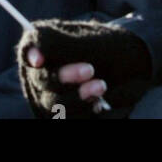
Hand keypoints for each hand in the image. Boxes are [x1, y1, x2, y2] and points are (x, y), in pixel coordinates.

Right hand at [16, 19, 152, 119]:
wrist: (135, 70)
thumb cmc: (110, 47)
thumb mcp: (88, 40)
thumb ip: (59, 44)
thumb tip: (33, 52)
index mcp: (45, 44)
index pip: (27, 49)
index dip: (30, 54)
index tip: (39, 60)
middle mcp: (44, 71)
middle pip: (40, 80)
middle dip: (64, 77)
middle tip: (90, 69)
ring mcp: (53, 96)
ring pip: (53, 105)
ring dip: (77, 98)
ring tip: (101, 86)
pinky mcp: (67, 115)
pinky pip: (69, 120)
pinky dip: (86, 112)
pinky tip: (99, 102)